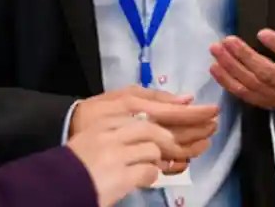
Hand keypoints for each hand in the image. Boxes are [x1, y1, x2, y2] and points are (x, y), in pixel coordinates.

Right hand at [67, 115, 177, 206]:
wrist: (54, 187)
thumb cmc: (70, 167)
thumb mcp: (89, 141)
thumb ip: (111, 134)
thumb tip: (139, 136)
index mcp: (101, 124)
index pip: (137, 116)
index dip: (155, 124)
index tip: (162, 131)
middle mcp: (110, 135)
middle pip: (150, 129)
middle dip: (165, 138)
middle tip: (173, 147)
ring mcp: (116, 155)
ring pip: (152, 149)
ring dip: (156, 160)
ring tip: (152, 167)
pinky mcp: (121, 176)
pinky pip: (148, 171)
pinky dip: (150, 176)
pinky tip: (145, 180)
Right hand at [70, 86, 218, 168]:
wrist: (61, 167)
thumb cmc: (90, 132)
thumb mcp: (118, 106)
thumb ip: (152, 100)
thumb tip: (186, 99)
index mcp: (121, 111)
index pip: (165, 111)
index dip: (192, 113)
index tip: (213, 112)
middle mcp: (120, 129)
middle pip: (165, 132)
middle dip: (192, 134)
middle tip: (210, 135)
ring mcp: (119, 153)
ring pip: (157, 151)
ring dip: (174, 155)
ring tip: (187, 154)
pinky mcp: (119, 175)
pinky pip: (149, 172)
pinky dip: (156, 172)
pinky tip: (159, 170)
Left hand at [209, 3, 274, 109]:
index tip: (261, 32)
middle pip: (267, 73)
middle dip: (246, 57)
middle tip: (227, 40)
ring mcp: (273, 97)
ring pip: (251, 84)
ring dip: (231, 67)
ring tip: (216, 49)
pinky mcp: (260, 103)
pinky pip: (241, 94)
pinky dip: (226, 81)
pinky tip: (214, 67)